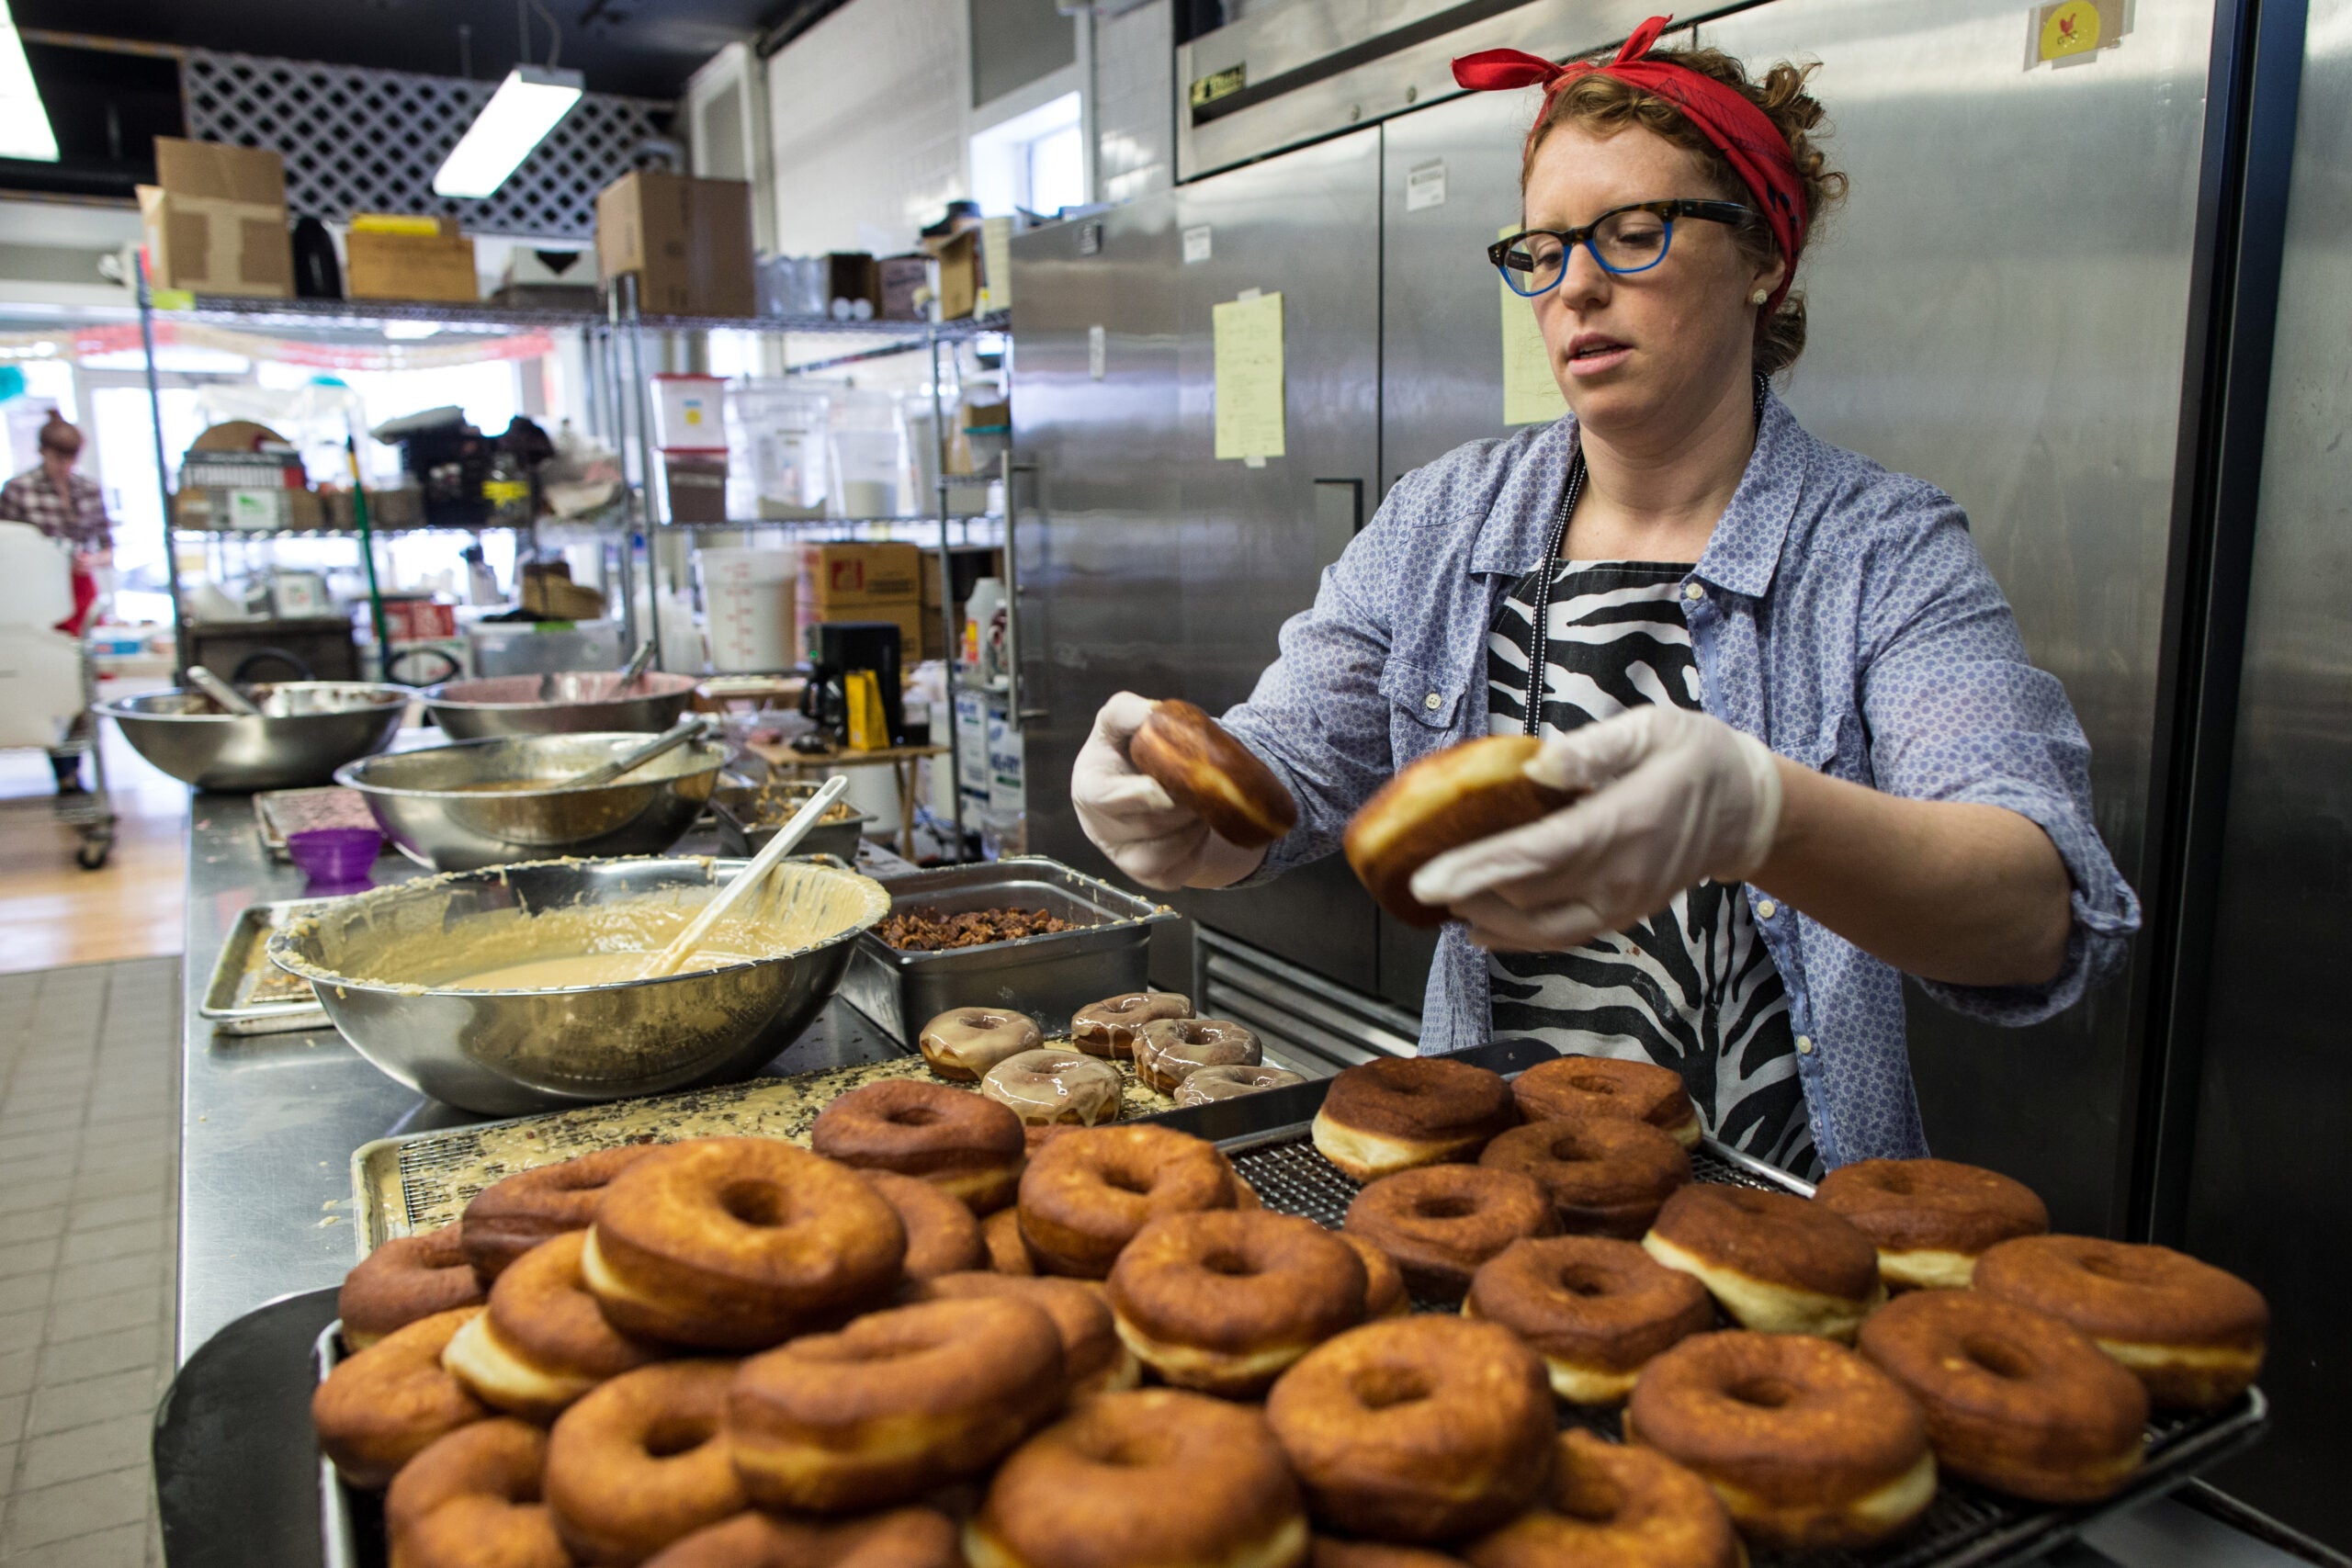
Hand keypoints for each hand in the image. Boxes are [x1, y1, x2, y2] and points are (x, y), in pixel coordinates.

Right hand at [1071, 692, 1265, 889]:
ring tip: (1198, 805)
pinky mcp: (1144, 876)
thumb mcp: (1122, 720)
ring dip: (1192, 829)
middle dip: (1184, 806)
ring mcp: (1119, 856)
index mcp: (1089, 786)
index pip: (1111, 798)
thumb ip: (1128, 711)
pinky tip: (1193, 828)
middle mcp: (1097, 827)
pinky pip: (1176, 873)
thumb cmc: (1129, 748)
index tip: (1175, 783)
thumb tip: (1153, 713)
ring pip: (1164, 855)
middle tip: (1202, 786)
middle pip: (1149, 826)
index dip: (1147, 793)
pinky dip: (1194, 851)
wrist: (1144, 780)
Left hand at [1408, 707, 1782, 949]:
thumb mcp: (1653, 729)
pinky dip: (1516, 936)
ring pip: (1540, 927)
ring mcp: (1624, 904)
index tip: (1428, 877)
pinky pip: (1561, 936)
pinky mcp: (1623, 916)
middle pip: (1529, 896)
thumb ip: (1597, 748)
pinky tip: (1480, 926)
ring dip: (1486, 916)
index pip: (1539, 854)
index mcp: (1627, 823)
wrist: (1748, 808)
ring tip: (1440, 899)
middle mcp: (1623, 875)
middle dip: (1467, 892)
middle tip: (1414, 878)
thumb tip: (1540, 763)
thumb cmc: (1695, 757)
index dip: (1479, 868)